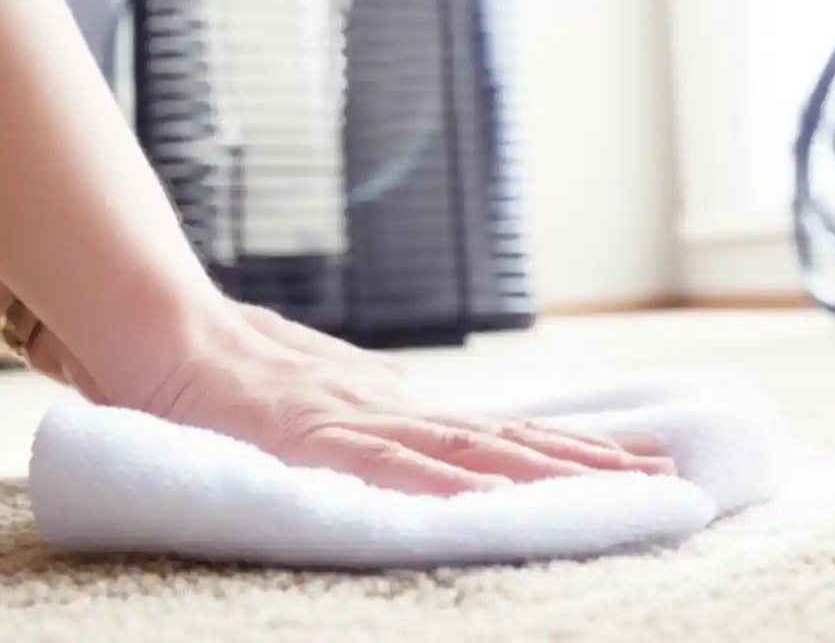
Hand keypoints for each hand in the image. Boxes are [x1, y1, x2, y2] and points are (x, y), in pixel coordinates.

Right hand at [30, 299, 674, 494]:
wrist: (171, 331)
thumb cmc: (241, 372)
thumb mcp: (327, 405)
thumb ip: (376, 428)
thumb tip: (425, 448)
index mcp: (401, 408)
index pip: (503, 433)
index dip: (572, 449)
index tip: (635, 463)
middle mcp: (396, 411)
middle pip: (510, 439)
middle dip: (589, 461)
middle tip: (663, 475)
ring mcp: (359, 421)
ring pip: (471, 449)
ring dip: (547, 470)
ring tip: (616, 486)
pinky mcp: (312, 436)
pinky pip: (386, 465)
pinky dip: (442, 485)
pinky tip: (492, 503)